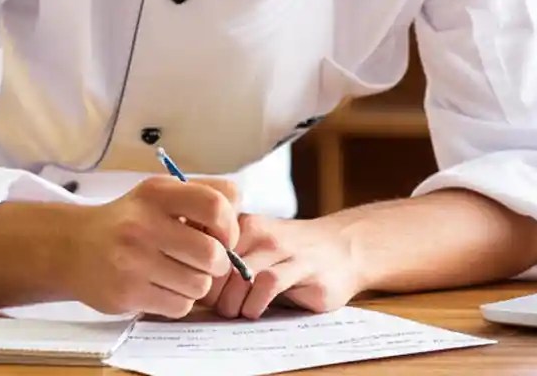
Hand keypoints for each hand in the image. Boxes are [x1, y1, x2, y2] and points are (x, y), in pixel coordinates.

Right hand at [62, 176, 240, 317]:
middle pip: (212, 253)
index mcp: (157, 194)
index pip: (215, 205)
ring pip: (199, 284)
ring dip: (198, 283)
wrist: (72, 247)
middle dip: (218, 262)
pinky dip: (180, 300)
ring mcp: (132, 261)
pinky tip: (164, 287)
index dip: (230, 226)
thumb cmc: (130, 220)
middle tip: (206, 261)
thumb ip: (203, 194)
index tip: (223, 236)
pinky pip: (179, 305)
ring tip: (180, 273)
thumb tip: (239, 219)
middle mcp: (143, 225)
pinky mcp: (126, 294)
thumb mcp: (160, 193)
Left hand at [198, 214, 362, 319]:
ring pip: (242, 275)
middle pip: (219, 265)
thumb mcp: (258, 248)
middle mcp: (263, 232)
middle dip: (213, 294)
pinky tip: (257, 310)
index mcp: (245, 225)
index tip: (204, 292)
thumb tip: (192, 284)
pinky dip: (256, 303)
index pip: (205, 249)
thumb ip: (228, 260)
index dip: (198, 276)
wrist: (344, 248)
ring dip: (233, 302)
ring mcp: (285, 248)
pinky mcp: (304, 268)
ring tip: (238, 311)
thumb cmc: (293, 255)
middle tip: (219, 307)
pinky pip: (268, 284)